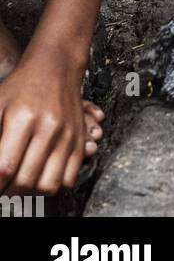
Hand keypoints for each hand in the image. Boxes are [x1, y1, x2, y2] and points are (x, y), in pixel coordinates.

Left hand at [0, 54, 101, 194]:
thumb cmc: (21, 86)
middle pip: (26, 181)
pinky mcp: (79, 140)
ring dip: (30, 194)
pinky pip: (68, 179)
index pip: (5, 167)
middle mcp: (49, 128)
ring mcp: (67, 135)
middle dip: (8, 194)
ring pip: (48, 186)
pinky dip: (52, 186)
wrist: (56, 66)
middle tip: (2, 190)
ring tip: (19, 186)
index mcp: (23, 118)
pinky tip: (39, 178)